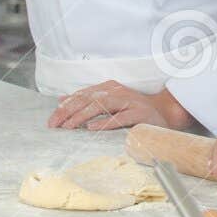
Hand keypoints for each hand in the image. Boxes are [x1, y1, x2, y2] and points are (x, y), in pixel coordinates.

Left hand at [47, 82, 192, 131]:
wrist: (165, 112)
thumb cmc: (134, 110)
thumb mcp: (110, 102)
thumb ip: (88, 101)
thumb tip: (62, 100)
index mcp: (108, 88)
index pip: (82, 95)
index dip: (65, 107)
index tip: (52, 120)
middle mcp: (117, 91)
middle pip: (88, 99)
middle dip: (69, 111)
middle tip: (55, 125)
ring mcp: (129, 101)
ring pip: (101, 105)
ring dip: (83, 115)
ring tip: (69, 126)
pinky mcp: (139, 113)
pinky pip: (120, 117)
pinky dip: (106, 122)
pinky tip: (92, 128)